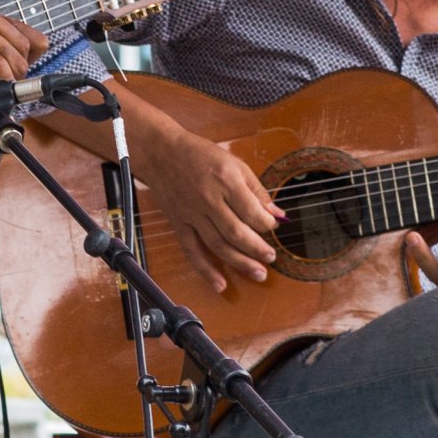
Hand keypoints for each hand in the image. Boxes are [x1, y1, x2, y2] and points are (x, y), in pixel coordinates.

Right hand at [137, 124, 284, 291]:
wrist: (162, 153)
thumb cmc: (200, 155)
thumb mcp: (234, 163)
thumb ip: (256, 189)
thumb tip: (276, 213)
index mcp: (226, 181)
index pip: (252, 212)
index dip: (267, 224)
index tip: (273, 227)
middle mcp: (209, 199)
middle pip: (237, 233)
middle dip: (258, 249)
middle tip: (271, 258)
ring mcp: (192, 214)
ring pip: (219, 245)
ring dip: (240, 263)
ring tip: (258, 273)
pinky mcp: (180, 224)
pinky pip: (192, 251)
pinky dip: (206, 270)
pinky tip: (220, 285)